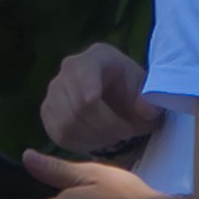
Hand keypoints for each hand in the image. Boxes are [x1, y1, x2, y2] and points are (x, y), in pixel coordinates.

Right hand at [35, 40, 161, 160]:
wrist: (122, 105)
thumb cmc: (136, 95)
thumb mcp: (150, 94)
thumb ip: (150, 100)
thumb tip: (143, 108)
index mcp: (97, 56)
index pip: (84, 75)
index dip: (96, 101)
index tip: (122, 126)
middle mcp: (69, 67)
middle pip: (78, 105)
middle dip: (105, 126)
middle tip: (126, 133)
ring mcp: (55, 89)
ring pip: (67, 122)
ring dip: (95, 136)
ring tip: (114, 137)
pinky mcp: (48, 111)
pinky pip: (59, 133)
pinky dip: (81, 142)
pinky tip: (98, 139)